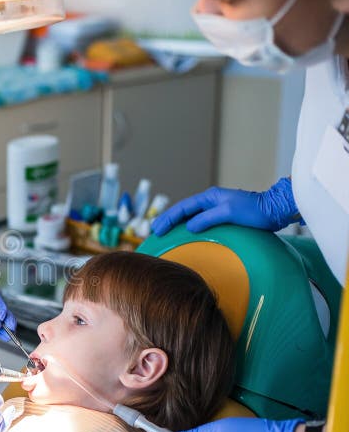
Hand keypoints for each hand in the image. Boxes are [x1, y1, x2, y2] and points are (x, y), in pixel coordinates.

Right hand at [151, 178, 298, 236]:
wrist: (276, 210)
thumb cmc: (255, 211)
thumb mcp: (229, 213)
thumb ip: (208, 218)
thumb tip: (189, 226)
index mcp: (210, 197)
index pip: (183, 208)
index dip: (168, 218)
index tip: (157, 229)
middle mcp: (211, 201)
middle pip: (184, 211)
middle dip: (169, 220)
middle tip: (155, 231)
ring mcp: (217, 208)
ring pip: (192, 216)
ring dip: (178, 223)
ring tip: (166, 232)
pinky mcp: (224, 216)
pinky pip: (201, 221)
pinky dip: (190, 226)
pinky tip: (187, 234)